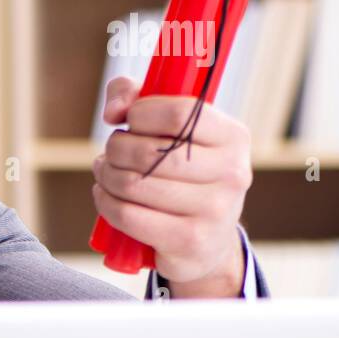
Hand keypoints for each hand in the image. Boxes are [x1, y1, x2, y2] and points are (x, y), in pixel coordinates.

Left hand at [92, 76, 251, 292]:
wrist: (207, 241)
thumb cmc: (181, 172)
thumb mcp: (168, 127)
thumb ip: (134, 96)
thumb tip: (114, 110)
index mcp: (233, 137)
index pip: (180, 114)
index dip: (141, 113)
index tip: (130, 121)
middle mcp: (232, 173)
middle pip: (148, 152)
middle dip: (115, 149)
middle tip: (111, 153)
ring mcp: (214, 210)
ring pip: (132, 184)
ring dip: (106, 176)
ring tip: (107, 173)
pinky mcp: (190, 241)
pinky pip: (128, 215)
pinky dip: (105, 202)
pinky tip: (107, 196)